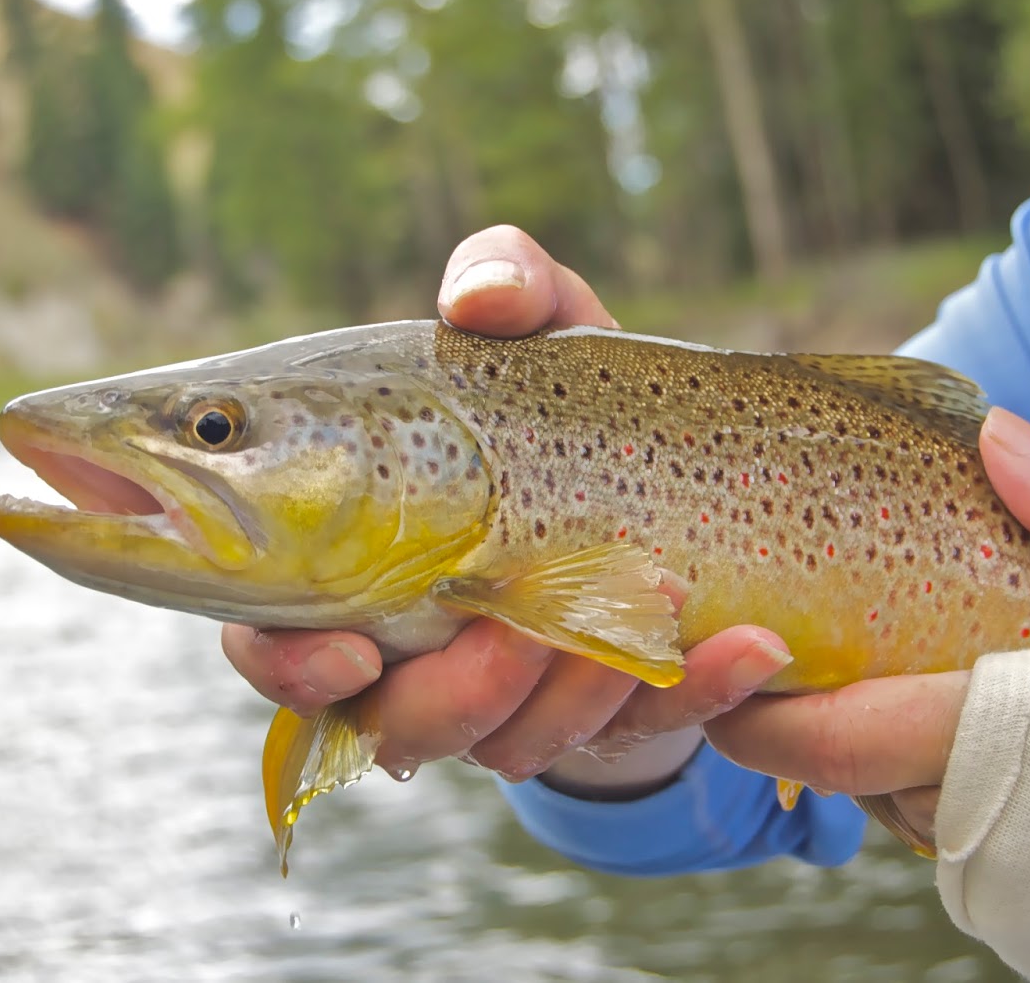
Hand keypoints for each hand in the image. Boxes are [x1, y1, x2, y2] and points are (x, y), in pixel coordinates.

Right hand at [222, 226, 792, 794]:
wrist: (673, 477)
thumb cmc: (570, 397)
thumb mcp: (547, 331)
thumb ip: (509, 285)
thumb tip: (481, 296)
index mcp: (361, 565)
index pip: (277, 642)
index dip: (289, 665)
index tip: (346, 652)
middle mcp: (421, 651)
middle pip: (397, 722)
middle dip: (455, 692)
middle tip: (517, 632)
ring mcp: (517, 696)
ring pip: (514, 745)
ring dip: (575, 692)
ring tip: (650, 597)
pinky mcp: (611, 717)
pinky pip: (641, 733)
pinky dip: (694, 691)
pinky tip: (752, 644)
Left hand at [704, 407, 1029, 846]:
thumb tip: (996, 438)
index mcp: (999, 748)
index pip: (827, 744)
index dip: (756, 712)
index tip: (724, 667)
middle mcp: (986, 835)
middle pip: (862, 773)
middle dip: (835, 713)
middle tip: (824, 642)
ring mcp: (1017, 893)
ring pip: (916, 811)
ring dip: (906, 747)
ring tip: (924, 672)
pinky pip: (973, 846)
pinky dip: (966, 789)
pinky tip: (1018, 740)